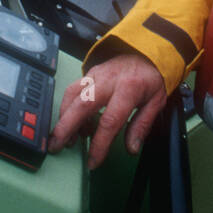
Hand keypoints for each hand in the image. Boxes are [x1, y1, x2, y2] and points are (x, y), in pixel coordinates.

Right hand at [48, 54, 166, 169]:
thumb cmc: (150, 77)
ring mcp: (96, 75)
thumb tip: (131, 148)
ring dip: (63, 118)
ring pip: (71, 95)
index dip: (99, 144)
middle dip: (66, 128)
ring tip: (65, 139)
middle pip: (82, 105)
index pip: (110, 121)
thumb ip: (142, 125)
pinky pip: (72, 90)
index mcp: (129, 89)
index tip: (93, 161)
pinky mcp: (88, 73)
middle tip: (56, 146)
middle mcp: (109, 81)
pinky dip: (66, 107)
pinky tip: (72, 122)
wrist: (146, 51)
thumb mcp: (156, 102)